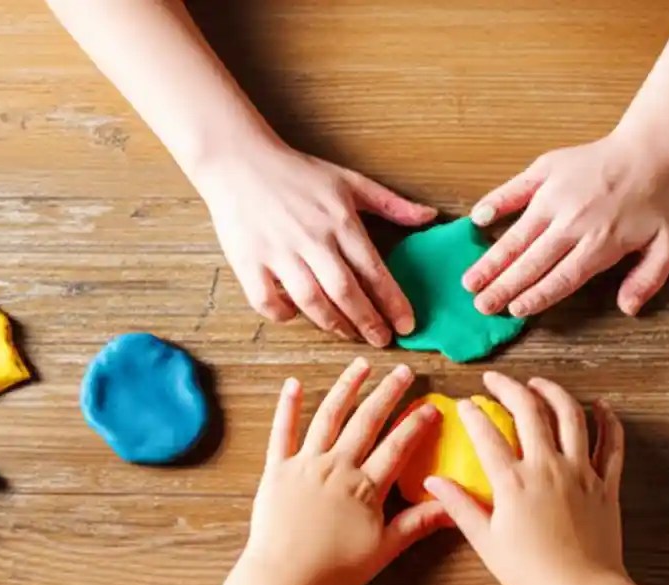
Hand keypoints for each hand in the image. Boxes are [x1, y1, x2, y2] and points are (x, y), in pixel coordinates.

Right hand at [199, 143, 437, 346]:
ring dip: (333, 323)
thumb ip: (391, 203)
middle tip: (381, 340)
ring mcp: (278, 252)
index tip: (407, 324)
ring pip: (311, 300)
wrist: (238, 160)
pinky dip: (283, 314)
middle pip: (346, 291)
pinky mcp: (248, 261)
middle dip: (368, 321)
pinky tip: (296, 314)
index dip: (393, 302)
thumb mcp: (349, 181)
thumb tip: (430, 217)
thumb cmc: (296, 172)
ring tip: (348, 333)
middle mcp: (312, 238)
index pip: (374, 270)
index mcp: (340, 221)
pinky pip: (267, 301)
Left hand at [242, 359, 449, 584]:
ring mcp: (307, 464)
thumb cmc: (335, 568)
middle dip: (387, 393)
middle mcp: (338, 466)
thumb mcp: (384, 548)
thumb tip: (453, 509)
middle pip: (367, 421)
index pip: (397, 446)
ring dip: (346, 387)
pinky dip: (287, 407)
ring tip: (361, 365)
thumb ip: (418, 523)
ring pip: (329, 416)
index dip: (416, 425)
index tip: (432, 406)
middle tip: (403, 372)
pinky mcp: (278, 469)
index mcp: (366, 486)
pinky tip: (292, 384)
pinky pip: (282, 432)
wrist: (285, 577)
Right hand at [424, 371, 626, 584]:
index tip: (464, 405)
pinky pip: (611, 444)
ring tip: (539, 383)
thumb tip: (433, 482)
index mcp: (514, 482)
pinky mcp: (606, 483)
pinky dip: (609, 421)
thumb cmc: (530, 572)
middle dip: (509, 388)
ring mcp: (580, 471)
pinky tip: (602, 406)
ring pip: (571, 416)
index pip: (487, 435)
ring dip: (554, 392)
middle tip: (495, 381)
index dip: (472, 415)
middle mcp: (548, 467)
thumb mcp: (486, 541)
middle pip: (529, 411)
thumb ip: (459, 506)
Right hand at [463, 131, 668, 317]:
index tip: (514, 311)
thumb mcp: (668, 246)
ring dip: (491, 259)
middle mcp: (573, 221)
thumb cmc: (658, 201)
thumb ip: (648, 280)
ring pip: (518, 234)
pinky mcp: (546, 170)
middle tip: (480, 305)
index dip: (536, 296)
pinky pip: (514, 189)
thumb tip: (627, 308)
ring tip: (469, 280)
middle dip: (503, 287)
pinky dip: (495, 203)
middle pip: (532, 262)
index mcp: (601, 242)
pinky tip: (476, 220)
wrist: (651, 150)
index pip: (561, 278)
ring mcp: (556, 195)